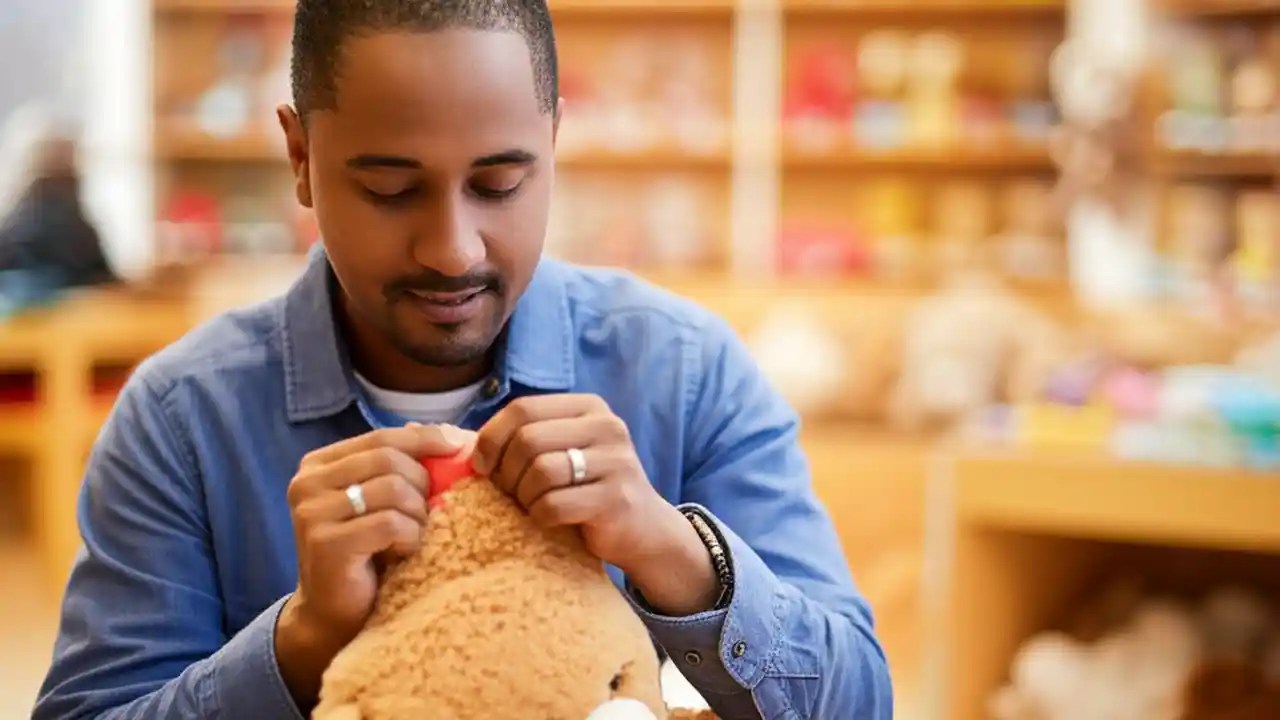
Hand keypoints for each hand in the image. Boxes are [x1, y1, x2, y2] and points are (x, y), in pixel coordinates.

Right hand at [274, 423, 465, 708]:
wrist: (335, 615)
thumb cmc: (367, 553)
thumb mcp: (383, 501)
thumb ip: (403, 465)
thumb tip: (450, 432)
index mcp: (318, 465)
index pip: (381, 437)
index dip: (424, 439)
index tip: (457, 445)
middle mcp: (307, 483)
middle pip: (390, 459)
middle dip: (421, 485)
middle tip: (423, 515)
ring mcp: (312, 513)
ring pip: (395, 489)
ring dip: (417, 516)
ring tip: (410, 537)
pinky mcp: (326, 544)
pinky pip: (392, 523)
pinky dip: (410, 538)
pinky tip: (402, 553)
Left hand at [472, 395, 720, 615]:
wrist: (643, 530)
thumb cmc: (587, 489)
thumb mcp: (563, 451)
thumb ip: (523, 437)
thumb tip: (456, 441)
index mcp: (588, 407)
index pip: (522, 408)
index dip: (492, 437)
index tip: (481, 466)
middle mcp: (606, 426)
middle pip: (527, 440)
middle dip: (506, 473)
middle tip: (509, 494)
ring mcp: (615, 462)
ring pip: (539, 472)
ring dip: (523, 497)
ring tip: (532, 507)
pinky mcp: (616, 498)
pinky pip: (553, 505)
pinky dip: (540, 517)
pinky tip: (549, 521)